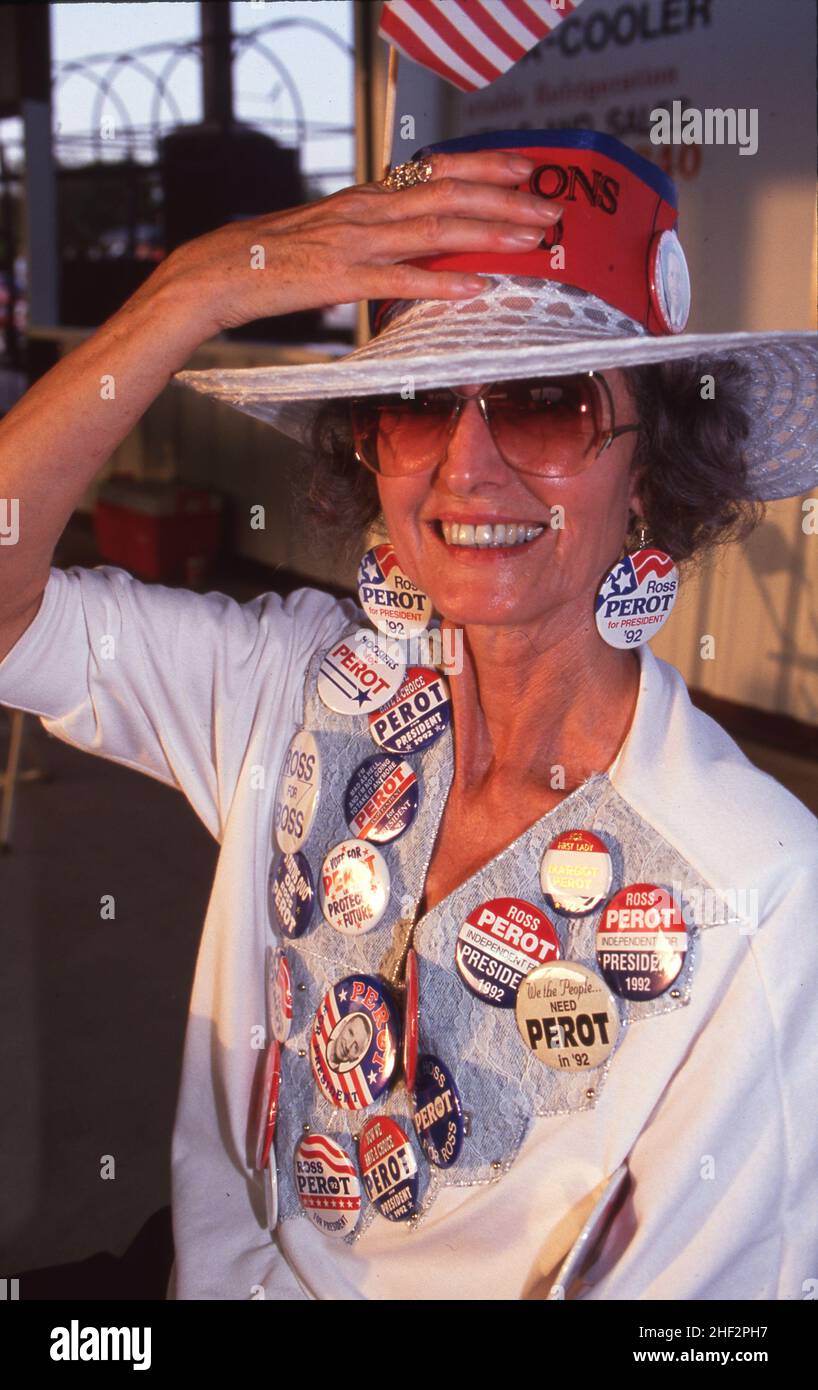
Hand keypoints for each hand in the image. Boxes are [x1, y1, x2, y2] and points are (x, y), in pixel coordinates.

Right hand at [154, 149, 561, 335]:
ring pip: (436, 228)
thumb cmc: (278, 257)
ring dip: (490, 232)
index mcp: (367, 197)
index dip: (486, 168)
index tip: (527, 169)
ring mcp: (356, 241)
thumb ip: (375, 235)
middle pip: (449, 194)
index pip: (437, 171)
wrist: (222, 270)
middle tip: (551, 209)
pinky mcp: (342, 277)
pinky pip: (402, 279)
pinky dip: (443, 281)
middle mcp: (368, 209)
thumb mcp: (332, 234)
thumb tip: (415, 245)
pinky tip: (477, 287)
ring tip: (532, 239)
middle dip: (506, 201)